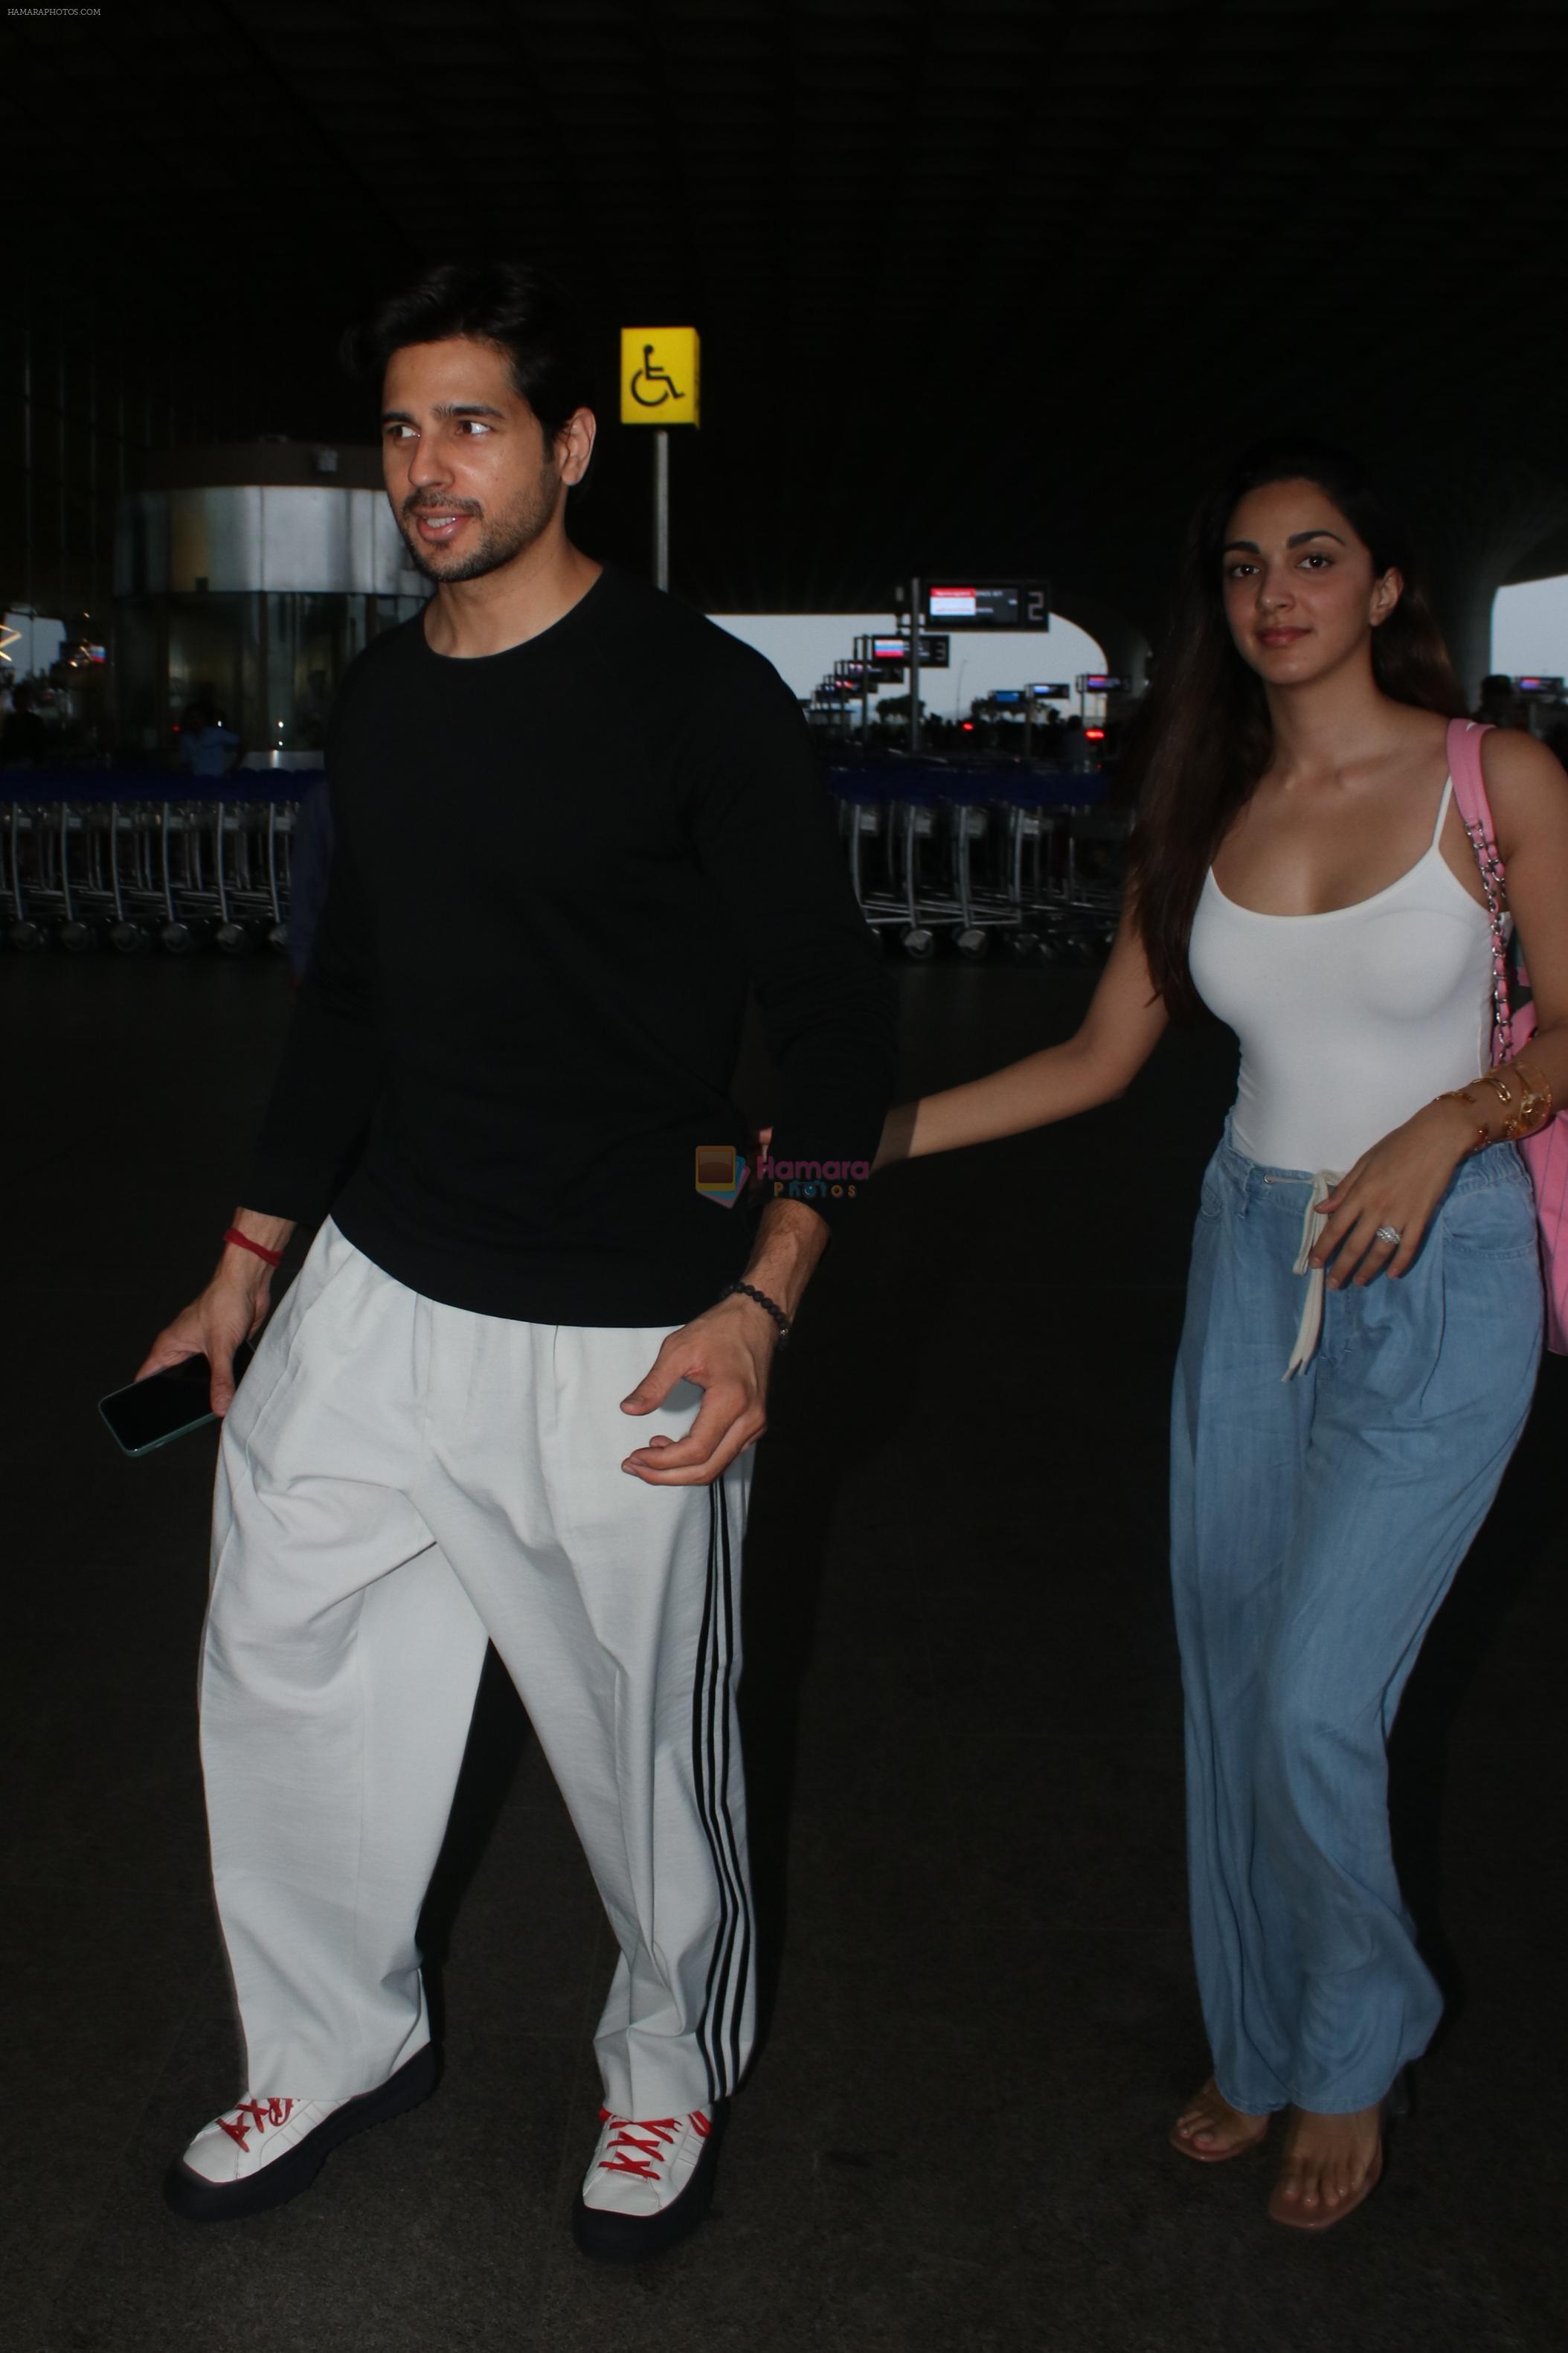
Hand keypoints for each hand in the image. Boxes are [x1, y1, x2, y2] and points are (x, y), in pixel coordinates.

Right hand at [136, 1259, 273, 1414]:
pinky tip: (232, 1393)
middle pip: (174, 1381)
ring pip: (198, 1377)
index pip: (147, 1377)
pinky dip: (223, 1380)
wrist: (248, 1283)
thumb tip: (220, 1406)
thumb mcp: (221, 1346)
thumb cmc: (225, 1301)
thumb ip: (220, 1379)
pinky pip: (217, 1371)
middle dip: (180, 1400)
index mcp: (169, 1345)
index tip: (150, 1420)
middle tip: (186, 1422)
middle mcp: (182, 1348)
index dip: (145, 1398)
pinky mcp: (221, 1348)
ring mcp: (201, 1349)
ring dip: (206, 1389)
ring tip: (215, 1409)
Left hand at [619, 1294, 775, 1485]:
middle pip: (707, 1469)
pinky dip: (697, 1461)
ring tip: (647, 1457)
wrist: (756, 1318)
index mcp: (731, 1401)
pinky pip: (724, 1455)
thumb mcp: (678, 1350)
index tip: (635, 1457)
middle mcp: (749, 1419)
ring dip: (680, 1471)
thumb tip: (630, 1409)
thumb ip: (654, 1384)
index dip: (662, 1462)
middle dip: (666, 1476)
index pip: (695, 1450)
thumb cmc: (720, 1330)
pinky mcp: (754, 1424)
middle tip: (635, 1467)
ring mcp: (755, 1424)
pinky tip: (671, 1448)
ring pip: (716, 1467)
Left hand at [1310, 1102, 1473, 1286]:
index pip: (1335, 1227)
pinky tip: (1394, 1274)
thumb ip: (1344, 1189)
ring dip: (1369, 1270)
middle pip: (1355, 1245)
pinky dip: (1401, 1262)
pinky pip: (1410, 1245)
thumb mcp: (1364, 1162)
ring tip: (1359, 1282)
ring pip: (1381, 1250)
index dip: (1323, 1248)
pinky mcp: (1422, 1217)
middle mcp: (1377, 1207)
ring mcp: (1401, 1214)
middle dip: (1342, 1268)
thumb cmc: (1398, 1145)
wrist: (1437, 1138)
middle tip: (1333, 1285)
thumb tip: (1321, 1209)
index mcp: (1360, 1192)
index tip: (1314, 1264)